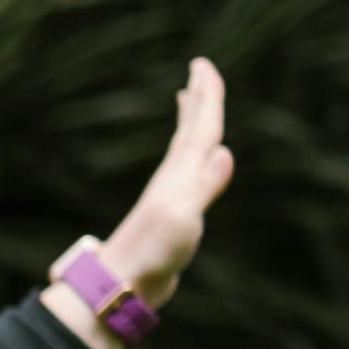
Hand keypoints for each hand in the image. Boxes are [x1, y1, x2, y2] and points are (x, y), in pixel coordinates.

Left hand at [44, 56, 232, 348]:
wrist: (125, 282)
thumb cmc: (153, 252)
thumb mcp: (183, 217)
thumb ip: (204, 185)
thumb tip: (224, 151)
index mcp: (181, 174)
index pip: (200, 127)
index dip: (207, 97)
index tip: (203, 65)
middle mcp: (175, 178)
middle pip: (190, 129)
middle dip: (198, 99)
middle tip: (199, 69)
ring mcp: (171, 194)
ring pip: (185, 148)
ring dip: (191, 122)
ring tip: (188, 100)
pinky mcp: (170, 213)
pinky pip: (185, 172)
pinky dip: (190, 156)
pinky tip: (190, 162)